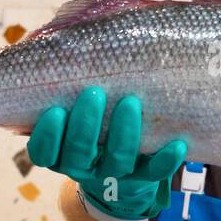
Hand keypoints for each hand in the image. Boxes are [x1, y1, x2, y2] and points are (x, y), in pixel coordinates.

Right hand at [27, 86, 186, 220]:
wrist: (117, 177)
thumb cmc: (91, 125)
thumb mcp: (70, 109)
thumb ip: (62, 86)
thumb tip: (56, 43)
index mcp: (59, 153)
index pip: (43, 152)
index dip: (47, 135)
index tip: (54, 111)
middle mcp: (82, 166)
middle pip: (79, 152)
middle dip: (86, 124)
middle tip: (94, 93)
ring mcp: (114, 174)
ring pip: (117, 159)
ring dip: (123, 132)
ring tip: (130, 103)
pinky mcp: (143, 178)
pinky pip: (155, 172)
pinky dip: (166, 159)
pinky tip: (176, 143)